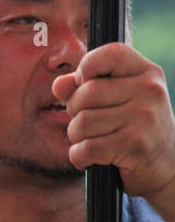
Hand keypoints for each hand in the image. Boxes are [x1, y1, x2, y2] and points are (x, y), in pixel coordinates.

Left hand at [51, 42, 174, 221]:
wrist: (168, 168)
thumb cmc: (135, 128)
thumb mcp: (117, 99)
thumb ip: (84, 86)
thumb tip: (59, 85)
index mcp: (147, 72)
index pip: (111, 53)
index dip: (87, 65)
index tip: (83, 82)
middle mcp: (150, 91)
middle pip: (87, 91)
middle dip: (75, 110)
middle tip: (85, 122)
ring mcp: (145, 118)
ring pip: (83, 121)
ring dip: (76, 136)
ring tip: (90, 140)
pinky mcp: (136, 146)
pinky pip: (87, 148)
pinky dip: (80, 156)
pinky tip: (91, 158)